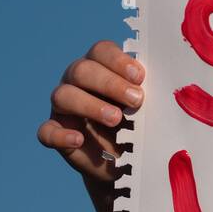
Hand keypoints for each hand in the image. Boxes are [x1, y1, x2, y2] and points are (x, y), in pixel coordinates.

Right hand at [36, 40, 145, 186]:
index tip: (140, 77)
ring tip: (116, 119)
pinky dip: (61, 135)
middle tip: (136, 100)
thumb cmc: (140, 123)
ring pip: (63, 95)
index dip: (118, 61)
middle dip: (109, 83)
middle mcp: (78, 81)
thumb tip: (165, 86)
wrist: (127, 160)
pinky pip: (47, 130)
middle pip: (82, 70)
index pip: (101, 51)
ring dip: (90, 105)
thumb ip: (148, 94)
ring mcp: (63, 106)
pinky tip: (79, 139)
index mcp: (101, 66)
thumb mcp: (146, 108)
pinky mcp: (55, 131)